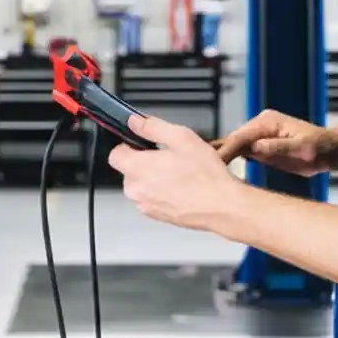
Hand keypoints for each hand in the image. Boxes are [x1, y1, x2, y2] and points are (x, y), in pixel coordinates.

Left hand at [108, 114, 242, 231]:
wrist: (222, 206)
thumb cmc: (205, 176)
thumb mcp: (181, 137)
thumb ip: (152, 126)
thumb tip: (134, 122)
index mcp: (137, 169)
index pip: (115, 154)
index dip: (129, 145)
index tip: (142, 143)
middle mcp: (136, 190)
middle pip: (129, 170)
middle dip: (144, 161)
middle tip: (169, 157)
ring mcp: (146, 205)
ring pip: (141, 184)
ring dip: (154, 177)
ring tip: (179, 172)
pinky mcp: (157, 216)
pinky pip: (153, 197)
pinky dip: (163, 191)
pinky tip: (183, 186)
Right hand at [210, 109, 337, 176]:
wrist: (328, 152)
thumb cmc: (319, 147)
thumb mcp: (303, 148)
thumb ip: (280, 147)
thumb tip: (258, 146)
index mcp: (267, 122)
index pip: (241, 137)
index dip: (226, 150)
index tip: (213, 163)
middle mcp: (259, 126)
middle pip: (232, 140)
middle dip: (216, 153)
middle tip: (198, 168)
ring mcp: (258, 136)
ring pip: (233, 146)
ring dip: (218, 157)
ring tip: (199, 169)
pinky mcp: (259, 148)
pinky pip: (239, 153)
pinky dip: (227, 160)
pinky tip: (214, 169)